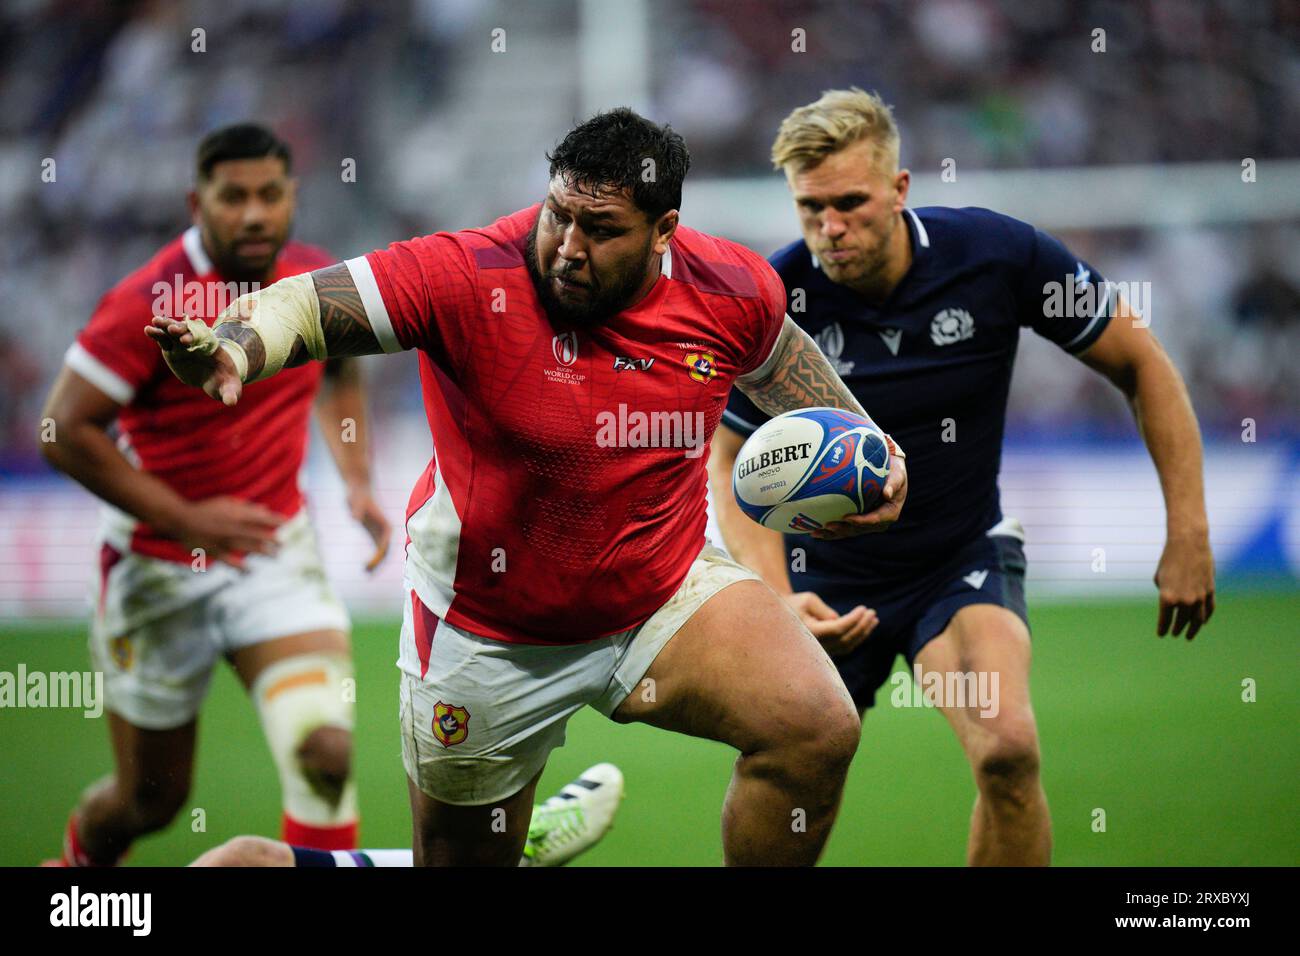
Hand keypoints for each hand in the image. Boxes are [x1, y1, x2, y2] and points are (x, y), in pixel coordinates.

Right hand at [145, 316, 243, 405]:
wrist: (216, 378)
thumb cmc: (225, 382)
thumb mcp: (230, 388)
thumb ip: (230, 393)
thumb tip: (231, 403)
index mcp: (212, 348)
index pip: (203, 339)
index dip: (196, 338)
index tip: (186, 341)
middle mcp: (196, 343)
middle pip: (187, 332)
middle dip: (180, 329)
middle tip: (172, 329)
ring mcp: (182, 345)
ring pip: (173, 332)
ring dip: (165, 325)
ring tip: (155, 322)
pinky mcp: (172, 349)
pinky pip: (164, 340)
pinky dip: (157, 334)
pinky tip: (148, 329)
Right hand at [163, 496, 283, 570]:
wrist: (181, 519)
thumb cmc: (205, 509)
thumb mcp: (226, 502)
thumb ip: (246, 507)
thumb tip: (265, 508)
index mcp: (236, 514)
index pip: (261, 517)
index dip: (275, 520)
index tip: (286, 523)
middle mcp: (233, 528)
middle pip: (258, 534)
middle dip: (273, 539)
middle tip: (283, 543)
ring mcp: (225, 541)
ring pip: (249, 547)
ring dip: (264, 551)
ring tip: (276, 555)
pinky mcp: (215, 552)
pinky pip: (231, 562)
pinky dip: (240, 567)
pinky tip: (249, 570)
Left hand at [346, 485, 391, 571]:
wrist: (359, 490)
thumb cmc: (358, 495)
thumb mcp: (356, 502)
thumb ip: (356, 510)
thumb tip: (354, 519)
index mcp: (386, 526)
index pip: (385, 546)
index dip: (378, 557)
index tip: (368, 565)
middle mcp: (386, 532)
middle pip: (386, 552)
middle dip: (378, 563)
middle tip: (366, 572)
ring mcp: (380, 533)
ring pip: (383, 553)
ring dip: (376, 564)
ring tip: (366, 572)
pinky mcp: (374, 534)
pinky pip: (377, 550)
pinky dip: (373, 559)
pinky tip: (365, 567)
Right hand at [785, 591, 877, 657]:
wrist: (782, 616)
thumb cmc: (795, 604)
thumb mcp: (808, 600)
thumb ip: (824, 611)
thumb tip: (838, 621)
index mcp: (811, 633)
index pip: (838, 629)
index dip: (853, 620)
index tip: (863, 608)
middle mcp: (816, 645)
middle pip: (845, 639)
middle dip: (862, 626)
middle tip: (872, 613)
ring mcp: (821, 650)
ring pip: (848, 646)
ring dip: (863, 633)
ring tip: (874, 619)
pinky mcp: (826, 650)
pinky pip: (845, 646)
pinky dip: (857, 637)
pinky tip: (866, 627)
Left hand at [812, 453, 908, 539]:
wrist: (891, 474)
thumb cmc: (894, 473)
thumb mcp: (897, 476)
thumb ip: (893, 484)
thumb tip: (887, 493)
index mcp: (889, 513)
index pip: (874, 520)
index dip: (860, 521)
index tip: (846, 517)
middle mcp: (877, 522)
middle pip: (858, 529)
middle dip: (842, 529)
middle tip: (827, 525)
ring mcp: (866, 523)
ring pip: (848, 531)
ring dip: (831, 533)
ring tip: (815, 532)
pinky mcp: (856, 521)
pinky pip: (842, 527)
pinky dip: (829, 531)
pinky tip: (813, 530)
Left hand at [1154, 532, 1214, 638]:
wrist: (1188, 544)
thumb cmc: (1169, 559)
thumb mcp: (1160, 578)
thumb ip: (1165, 593)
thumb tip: (1172, 604)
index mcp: (1167, 598)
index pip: (1165, 620)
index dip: (1163, 628)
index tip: (1161, 634)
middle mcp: (1184, 600)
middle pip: (1181, 621)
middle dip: (1177, 628)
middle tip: (1174, 634)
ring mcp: (1199, 597)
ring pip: (1197, 619)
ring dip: (1192, 628)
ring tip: (1188, 635)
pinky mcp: (1210, 590)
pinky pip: (1209, 609)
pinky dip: (1206, 617)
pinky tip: (1203, 623)